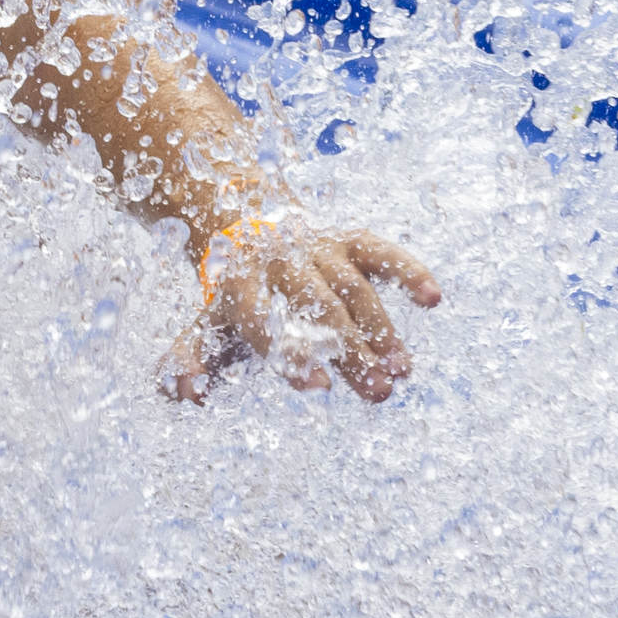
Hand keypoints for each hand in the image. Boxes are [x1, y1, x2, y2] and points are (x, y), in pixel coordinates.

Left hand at [167, 206, 442, 404]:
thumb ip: (188, 360)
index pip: (264, 321)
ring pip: (353, 287)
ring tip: (402, 369)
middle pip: (317, 307)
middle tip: (379, 392)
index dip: (290, 353)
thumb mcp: (208, 325)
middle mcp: (280, 261)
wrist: (249, 225)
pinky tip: (433, 299)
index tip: (317, 388)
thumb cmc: (236, 297)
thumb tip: (185, 393)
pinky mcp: (351, 240)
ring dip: (381, 328)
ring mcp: (319, 248)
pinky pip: (382, 252)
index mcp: (239, 284)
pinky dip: (408, 272)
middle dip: (348, 350)